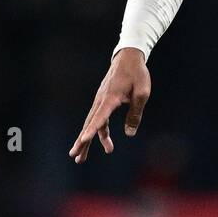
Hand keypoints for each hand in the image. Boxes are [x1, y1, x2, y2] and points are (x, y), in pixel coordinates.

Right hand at [68, 48, 150, 163]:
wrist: (128, 58)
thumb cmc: (137, 74)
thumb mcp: (142, 93)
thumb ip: (135, 113)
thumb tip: (129, 134)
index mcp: (110, 98)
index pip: (100, 117)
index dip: (93, 130)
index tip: (83, 140)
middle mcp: (101, 100)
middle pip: (89, 124)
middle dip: (82, 142)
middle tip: (75, 157)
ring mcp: (100, 101)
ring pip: (92, 123)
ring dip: (88, 140)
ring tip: (82, 158)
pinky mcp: (103, 101)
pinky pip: (98, 119)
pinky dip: (99, 131)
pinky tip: (105, 141)